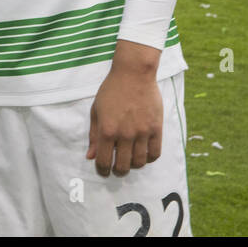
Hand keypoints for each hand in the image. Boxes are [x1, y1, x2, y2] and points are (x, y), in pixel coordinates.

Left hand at [86, 40, 162, 177]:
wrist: (133, 75)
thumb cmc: (111, 91)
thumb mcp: (96, 111)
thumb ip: (93, 136)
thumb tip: (91, 157)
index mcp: (107, 130)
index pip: (104, 161)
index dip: (102, 170)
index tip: (103, 171)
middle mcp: (125, 134)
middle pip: (123, 166)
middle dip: (118, 171)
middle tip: (116, 169)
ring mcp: (142, 132)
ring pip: (140, 163)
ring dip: (133, 166)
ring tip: (129, 161)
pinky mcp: (156, 129)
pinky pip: (155, 153)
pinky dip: (149, 159)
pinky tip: (143, 155)